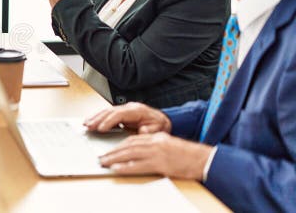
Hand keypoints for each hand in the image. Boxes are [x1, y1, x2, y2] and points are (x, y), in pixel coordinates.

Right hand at [84, 102, 171, 133]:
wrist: (162, 121)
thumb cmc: (159, 126)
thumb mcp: (158, 130)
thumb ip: (150, 131)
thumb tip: (143, 130)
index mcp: (137, 110)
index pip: (120, 114)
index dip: (109, 121)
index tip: (101, 128)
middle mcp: (129, 107)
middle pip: (110, 111)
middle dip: (98, 119)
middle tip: (88, 126)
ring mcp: (124, 109)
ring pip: (107, 111)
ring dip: (95, 118)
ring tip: (86, 124)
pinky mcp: (121, 113)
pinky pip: (107, 114)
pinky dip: (98, 117)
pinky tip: (91, 122)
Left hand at [98, 132, 212, 178]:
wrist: (204, 160)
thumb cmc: (188, 156)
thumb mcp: (169, 145)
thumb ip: (154, 146)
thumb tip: (138, 151)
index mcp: (157, 137)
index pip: (133, 139)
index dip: (119, 144)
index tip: (110, 149)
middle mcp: (155, 142)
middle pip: (128, 145)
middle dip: (113, 151)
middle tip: (101, 157)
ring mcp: (157, 152)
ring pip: (130, 153)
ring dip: (114, 158)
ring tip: (104, 162)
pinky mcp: (160, 163)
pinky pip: (138, 165)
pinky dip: (126, 167)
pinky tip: (117, 169)